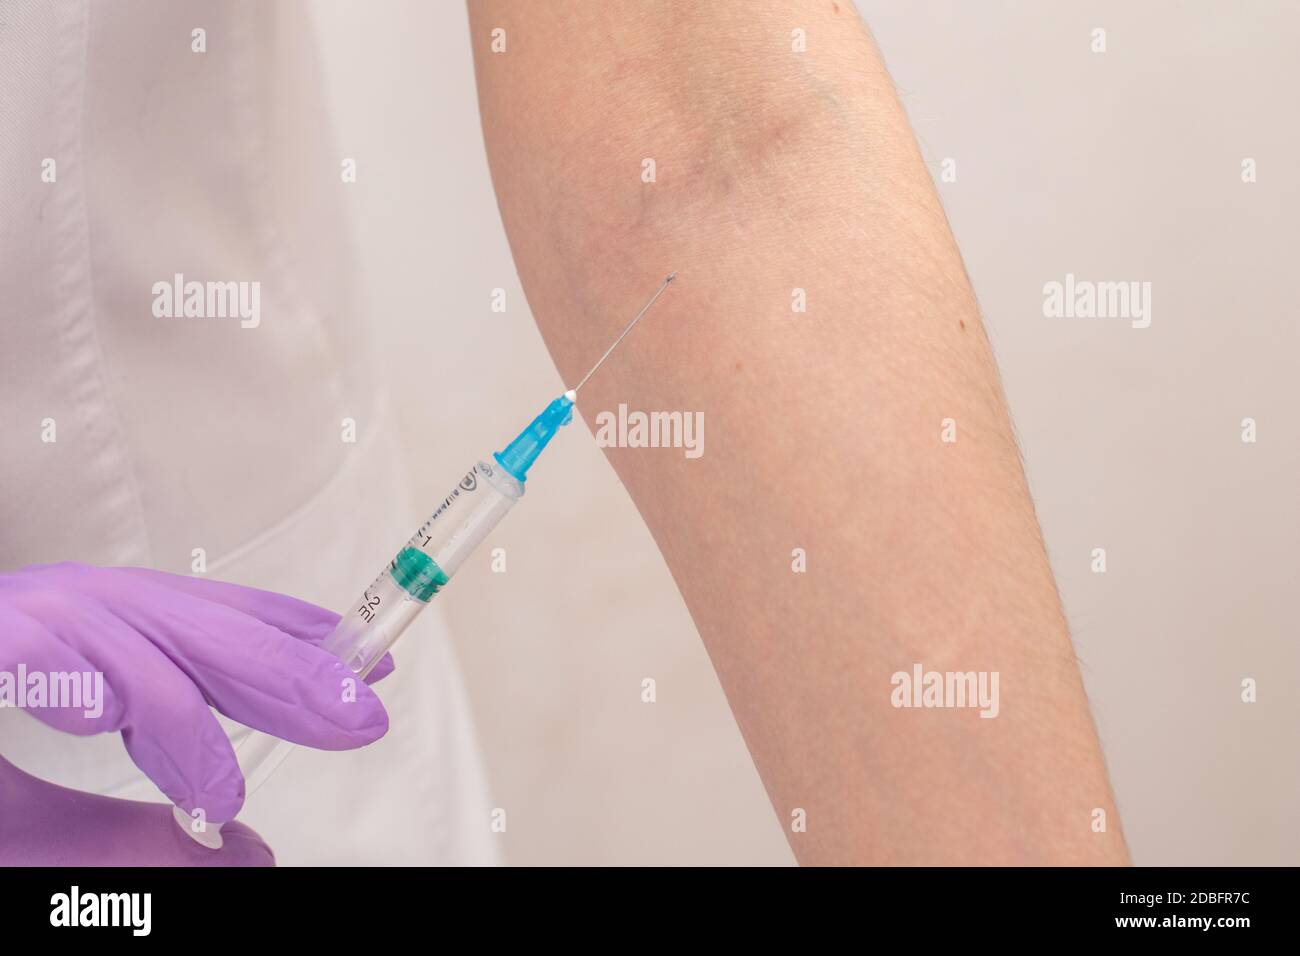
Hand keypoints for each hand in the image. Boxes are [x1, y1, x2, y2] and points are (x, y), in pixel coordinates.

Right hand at [0, 563, 392, 862]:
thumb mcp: (42, 829)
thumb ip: (131, 840)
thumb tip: (250, 856)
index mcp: (94, 637)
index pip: (216, 626)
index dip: (301, 640)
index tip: (373, 662)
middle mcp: (64, 618)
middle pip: (196, 634)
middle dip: (290, 675)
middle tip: (360, 718)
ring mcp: (14, 622)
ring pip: (128, 648)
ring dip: (184, 721)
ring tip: (220, 792)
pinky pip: (32, 648)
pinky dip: (70, 676)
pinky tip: (99, 716)